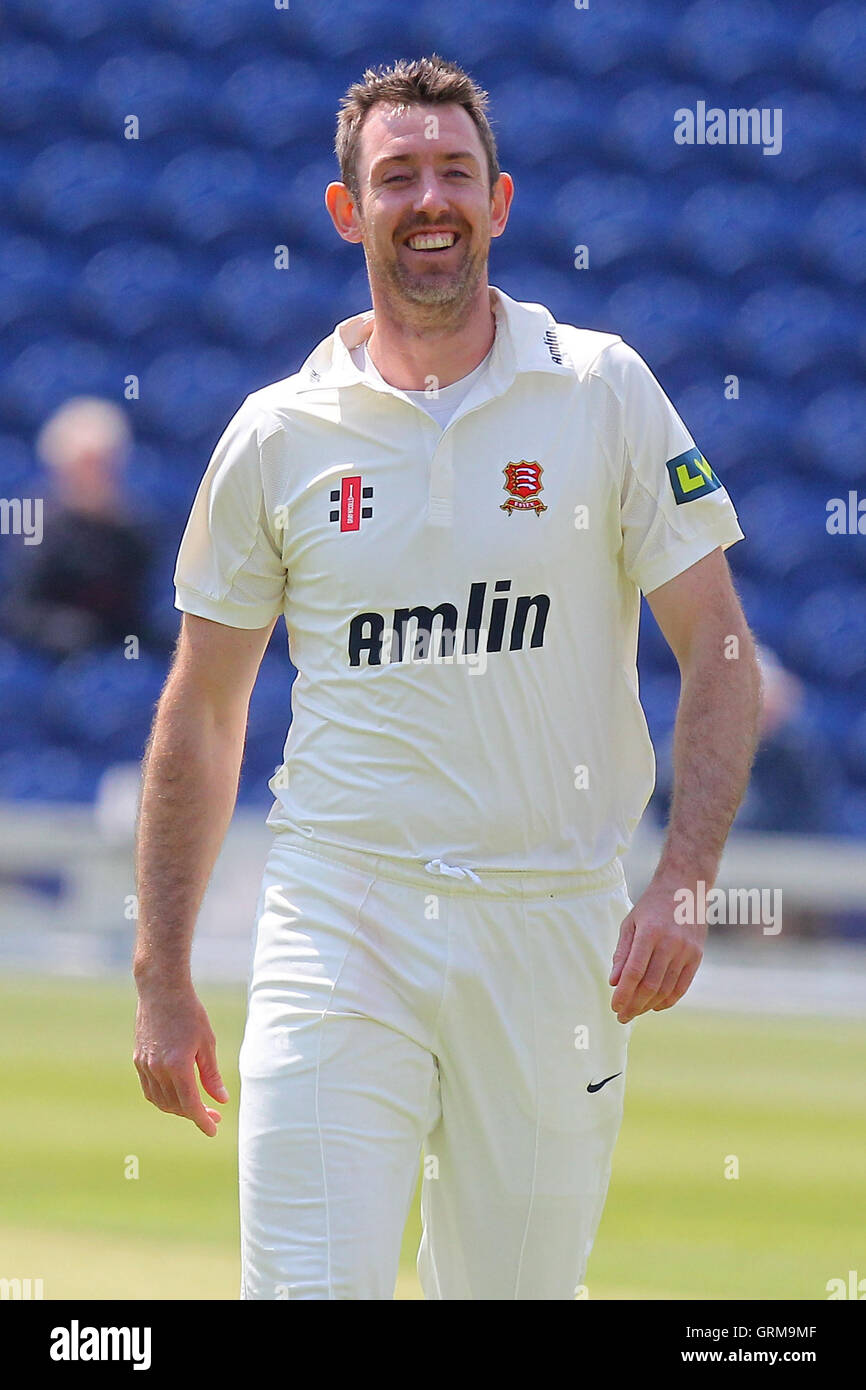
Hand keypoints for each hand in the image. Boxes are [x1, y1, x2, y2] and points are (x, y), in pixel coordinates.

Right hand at [133, 980, 227, 1136]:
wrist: (161, 990)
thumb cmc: (189, 1012)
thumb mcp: (207, 1042)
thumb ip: (212, 1075)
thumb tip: (222, 1100)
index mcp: (178, 1066)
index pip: (190, 1105)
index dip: (202, 1121)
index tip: (213, 1130)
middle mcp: (158, 1069)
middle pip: (175, 1106)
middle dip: (194, 1115)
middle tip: (214, 1114)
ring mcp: (145, 1065)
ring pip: (160, 1100)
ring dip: (178, 1108)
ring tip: (196, 1106)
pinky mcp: (138, 1059)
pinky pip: (149, 1089)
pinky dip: (163, 1098)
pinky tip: (176, 1094)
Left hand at [609, 879, 705, 1023]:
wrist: (685, 888)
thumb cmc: (651, 906)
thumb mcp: (630, 923)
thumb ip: (622, 953)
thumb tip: (614, 982)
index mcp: (650, 933)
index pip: (634, 972)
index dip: (624, 993)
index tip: (614, 1006)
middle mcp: (670, 943)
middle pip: (650, 984)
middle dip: (634, 1004)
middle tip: (622, 1016)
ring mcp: (686, 950)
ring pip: (666, 989)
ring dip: (649, 1005)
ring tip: (635, 1012)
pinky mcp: (697, 956)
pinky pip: (682, 986)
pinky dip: (668, 1000)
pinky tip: (655, 1006)